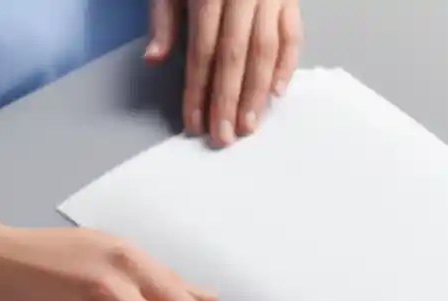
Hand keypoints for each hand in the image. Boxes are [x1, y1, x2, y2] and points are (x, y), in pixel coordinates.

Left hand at [144, 0, 302, 146]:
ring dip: (258, 93)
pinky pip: (293, 36)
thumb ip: (163, 17)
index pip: (203, 51)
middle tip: (224, 136)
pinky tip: (276, 93)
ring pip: (266, 51)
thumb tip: (155, 59)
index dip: (198, 90)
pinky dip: (287, 65)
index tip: (194, 123)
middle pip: (236, 56)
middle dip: (229, 101)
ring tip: (250, 125)